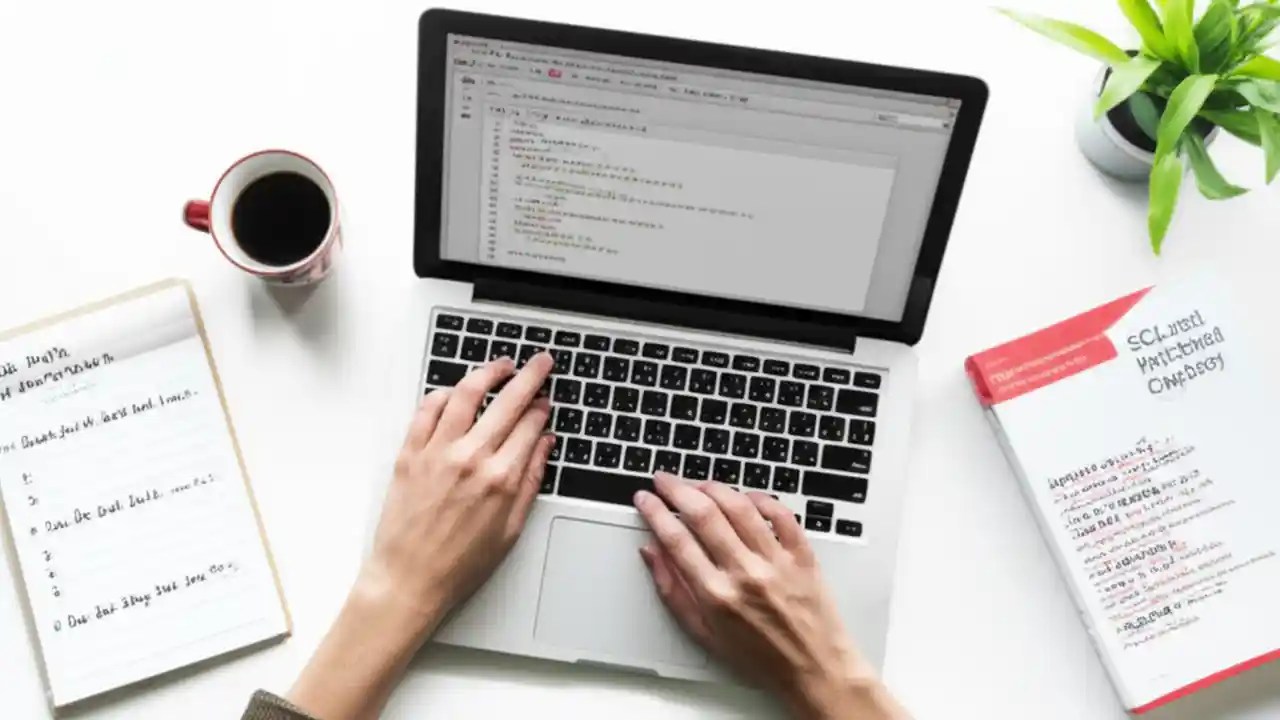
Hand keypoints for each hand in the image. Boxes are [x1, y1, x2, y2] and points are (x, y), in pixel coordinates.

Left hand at [289, 354, 554, 719]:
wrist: (409, 579)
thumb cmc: (458, 564)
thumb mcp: (511, 529)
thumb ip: (530, 481)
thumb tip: (544, 446)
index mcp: (500, 479)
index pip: (530, 425)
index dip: (543, 408)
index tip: (547, 400)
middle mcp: (470, 459)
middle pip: (508, 401)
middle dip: (530, 376)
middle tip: (541, 363)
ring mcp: (437, 453)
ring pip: (467, 393)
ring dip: (489, 372)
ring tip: (502, 365)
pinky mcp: (410, 454)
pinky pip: (428, 409)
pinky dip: (445, 393)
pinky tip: (457, 391)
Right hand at [633, 473, 908, 719]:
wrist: (813, 668)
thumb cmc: (760, 656)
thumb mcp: (703, 634)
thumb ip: (673, 591)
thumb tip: (651, 553)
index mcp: (716, 596)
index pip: (676, 540)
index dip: (655, 512)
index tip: (645, 498)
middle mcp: (744, 574)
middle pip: (704, 515)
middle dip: (677, 489)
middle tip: (665, 480)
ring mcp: (775, 562)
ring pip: (740, 507)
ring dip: (714, 488)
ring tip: (699, 484)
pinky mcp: (802, 556)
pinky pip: (781, 515)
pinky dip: (761, 499)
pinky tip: (745, 497)